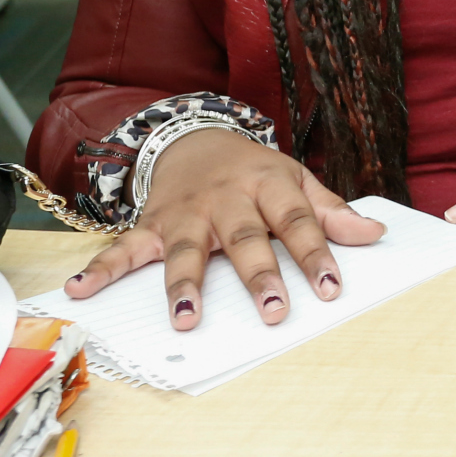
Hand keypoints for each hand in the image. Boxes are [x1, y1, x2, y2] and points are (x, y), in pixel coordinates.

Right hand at [63, 129, 385, 330]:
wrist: (197, 138)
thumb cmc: (254, 171)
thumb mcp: (296, 180)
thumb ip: (330, 211)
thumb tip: (374, 233)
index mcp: (268, 185)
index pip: (297, 223)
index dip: (315, 255)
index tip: (331, 289)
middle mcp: (226, 200)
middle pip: (244, 240)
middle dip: (258, 276)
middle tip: (274, 311)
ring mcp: (186, 213)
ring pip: (186, 250)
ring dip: (184, 284)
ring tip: (186, 317)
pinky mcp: (152, 225)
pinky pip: (124, 248)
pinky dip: (101, 268)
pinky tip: (81, 290)